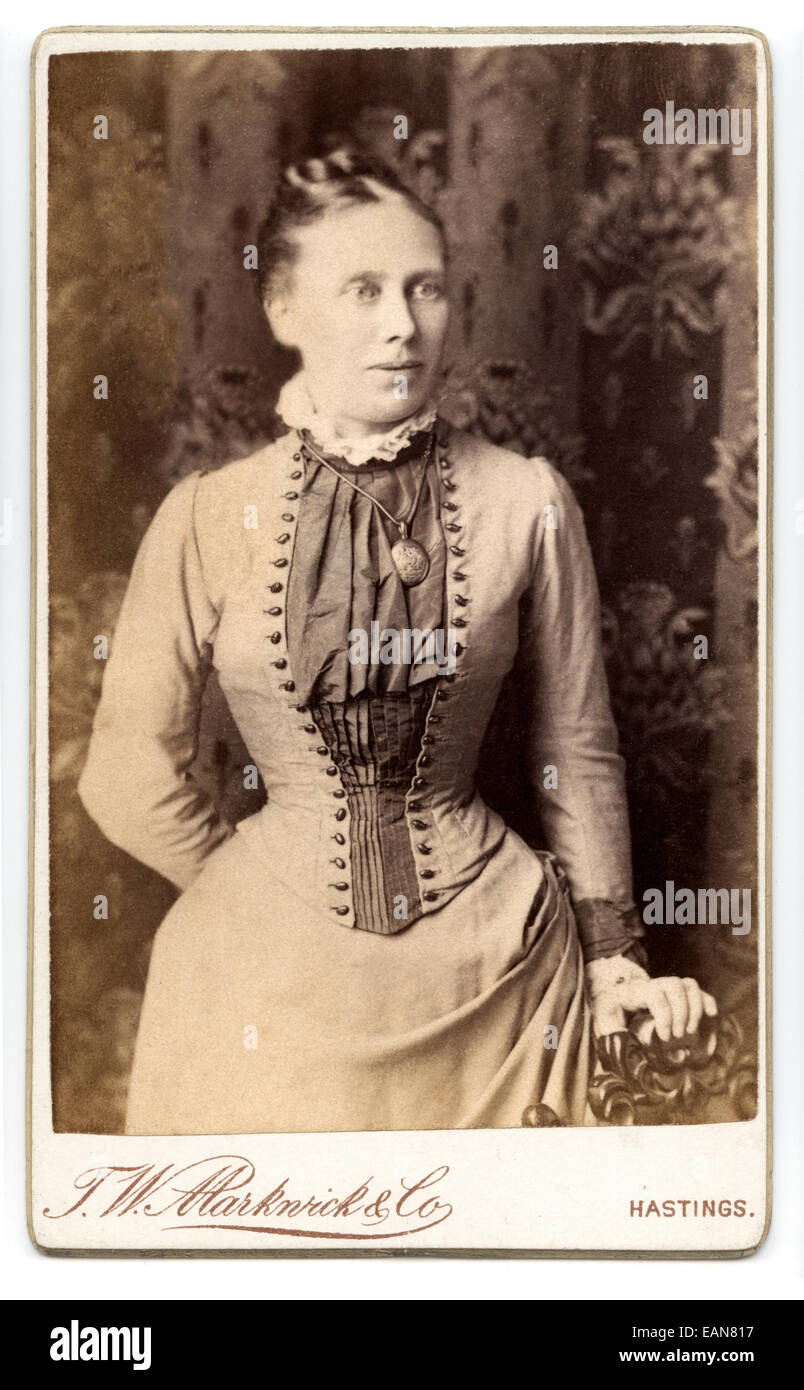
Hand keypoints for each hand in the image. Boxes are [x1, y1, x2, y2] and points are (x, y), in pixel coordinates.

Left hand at [591, 974, 717, 1042]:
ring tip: (690, 1031)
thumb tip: (631, 1056)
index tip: (665, 1037)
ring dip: (695, 1007)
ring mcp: (664, 985)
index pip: (654, 993)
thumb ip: (613, 1036)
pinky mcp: (675, 991)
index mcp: (633, 990)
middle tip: (679, 1036)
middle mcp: (651, 983)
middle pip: (674, 986)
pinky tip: (711, 1014)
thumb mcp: (604, 1023)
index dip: (664, 1014)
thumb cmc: (609, 1014)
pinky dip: (706, 1000)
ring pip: (687, 984)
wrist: (611, 998)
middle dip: (681, 1012)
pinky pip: (696, 989)